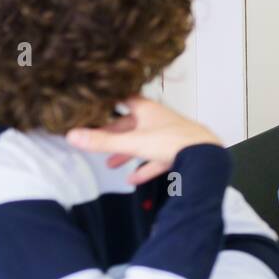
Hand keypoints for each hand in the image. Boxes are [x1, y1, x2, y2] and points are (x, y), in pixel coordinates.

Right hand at [66, 96, 221, 185]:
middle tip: (96, 141)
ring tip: (110, 164)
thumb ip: (103, 142)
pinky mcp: (178, 151)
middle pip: (132, 124)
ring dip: (127, 153)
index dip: (109, 100)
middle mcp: (159, 119)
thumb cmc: (172, 142)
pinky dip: (145, 168)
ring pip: (144, 142)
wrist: (206, 156)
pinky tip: (133, 179)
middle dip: (114, 134)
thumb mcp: (133, 142)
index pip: (124, 99)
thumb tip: (71, 136)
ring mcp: (170, 135)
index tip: (93, 104)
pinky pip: (157, 159)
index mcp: (148, 110)